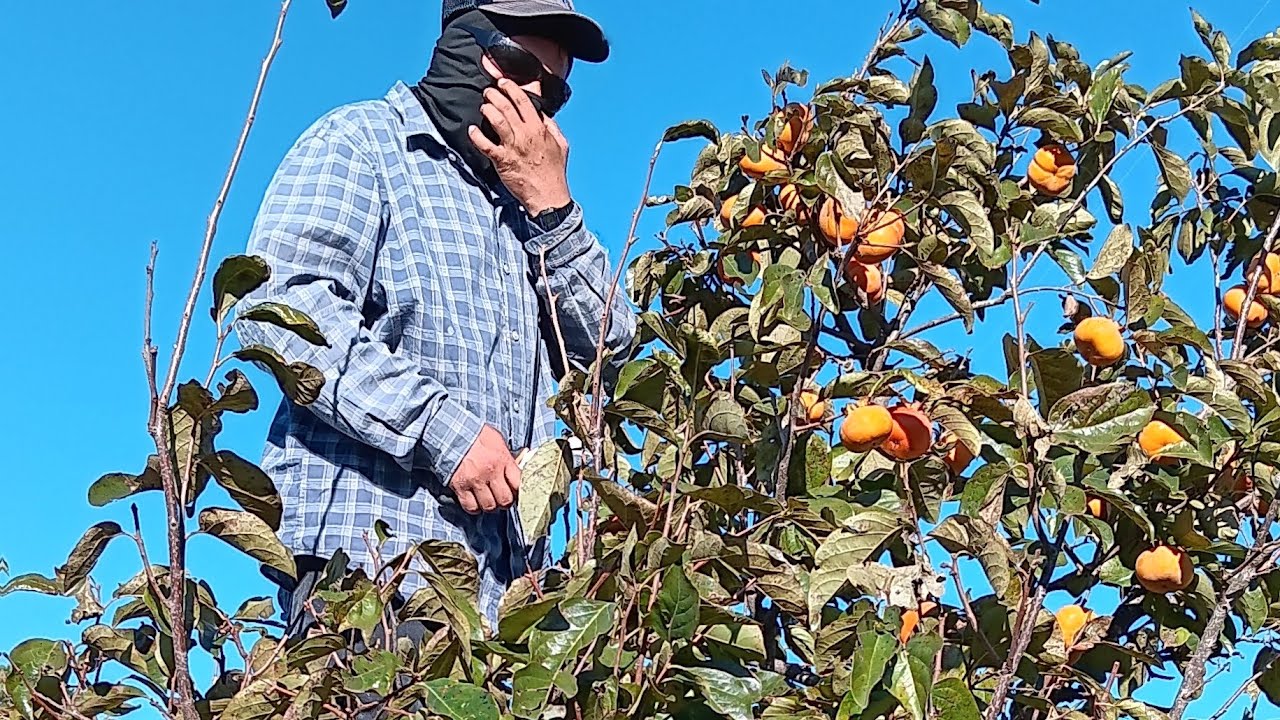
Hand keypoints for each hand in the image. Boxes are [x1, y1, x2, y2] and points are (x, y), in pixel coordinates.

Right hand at [449, 425, 520, 514]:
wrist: (451, 433)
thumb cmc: (476, 435)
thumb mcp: (498, 441)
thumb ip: (508, 458)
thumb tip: (517, 469)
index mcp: (502, 460)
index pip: (519, 484)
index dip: (520, 491)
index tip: (517, 491)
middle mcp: (490, 472)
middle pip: (505, 500)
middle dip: (506, 501)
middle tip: (503, 498)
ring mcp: (474, 481)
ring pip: (489, 506)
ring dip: (491, 505)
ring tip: (489, 500)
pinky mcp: (460, 487)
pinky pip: (471, 506)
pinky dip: (475, 507)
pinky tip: (476, 502)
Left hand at [469, 79, 571, 215]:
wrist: (548, 196)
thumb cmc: (554, 172)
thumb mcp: (560, 144)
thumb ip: (551, 127)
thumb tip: (542, 114)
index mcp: (539, 129)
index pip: (523, 101)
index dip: (511, 88)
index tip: (502, 83)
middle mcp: (525, 135)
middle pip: (506, 107)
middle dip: (494, 95)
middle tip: (488, 93)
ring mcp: (512, 148)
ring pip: (496, 121)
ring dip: (487, 110)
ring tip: (483, 107)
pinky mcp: (502, 161)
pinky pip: (485, 145)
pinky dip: (476, 136)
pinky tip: (472, 130)